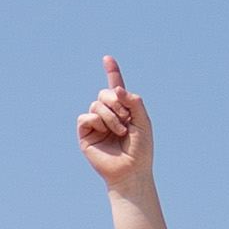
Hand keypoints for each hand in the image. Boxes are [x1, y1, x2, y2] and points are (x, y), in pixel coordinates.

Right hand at [75, 57, 151, 192]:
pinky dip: (97, 121)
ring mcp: (96, 124)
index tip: (107, 58)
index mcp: (123, 110)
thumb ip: (134, 101)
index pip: (116, 87)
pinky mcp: (85, 134)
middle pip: (105, 92)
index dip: (112, 72)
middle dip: (116, 101)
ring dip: (110, 115)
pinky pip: (86, 117)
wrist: (131, 170)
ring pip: (96, 104)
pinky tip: (104, 132)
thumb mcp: (143, 120)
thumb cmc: (140, 149)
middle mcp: (108, 114)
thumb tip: (116, 89)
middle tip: (126, 118)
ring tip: (120, 131)